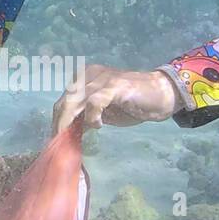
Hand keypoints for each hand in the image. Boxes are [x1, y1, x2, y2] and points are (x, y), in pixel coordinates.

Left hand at [52, 65, 180, 134]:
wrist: (162, 95)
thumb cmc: (133, 104)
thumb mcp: (105, 113)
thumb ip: (86, 118)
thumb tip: (69, 132)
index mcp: (84, 79)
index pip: (62, 101)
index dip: (57, 122)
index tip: (56, 141)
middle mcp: (89, 75)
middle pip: (64, 102)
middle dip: (59, 125)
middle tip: (59, 144)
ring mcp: (102, 79)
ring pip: (74, 101)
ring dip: (70, 123)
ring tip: (74, 137)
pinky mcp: (115, 86)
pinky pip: (94, 102)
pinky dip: (92, 117)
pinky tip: (98, 125)